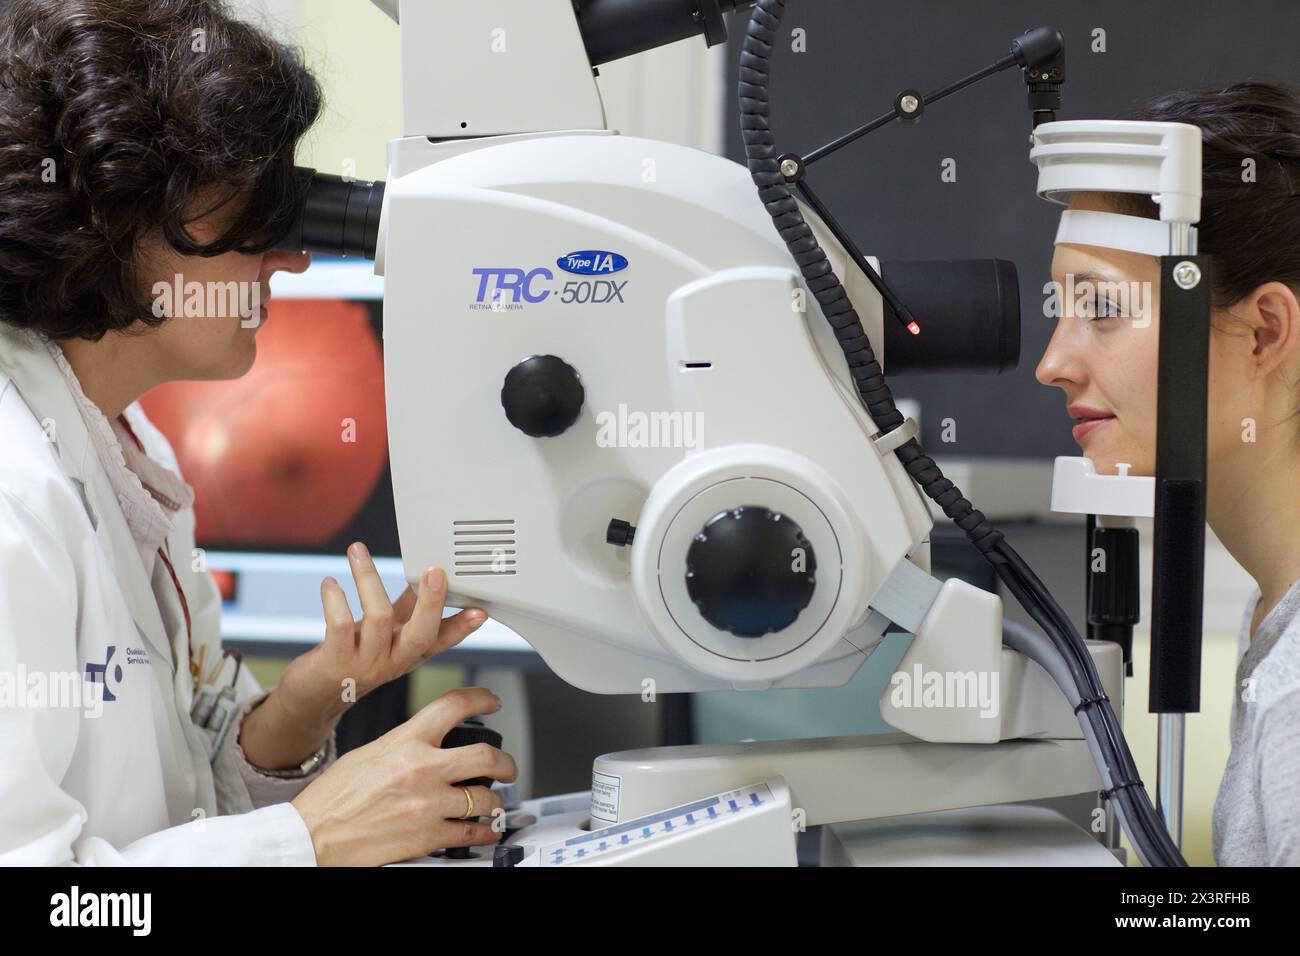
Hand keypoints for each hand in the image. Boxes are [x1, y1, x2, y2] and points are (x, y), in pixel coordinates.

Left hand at [241, 542, 488, 769]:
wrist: (314, 696)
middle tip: (435, 570)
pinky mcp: (335, 661)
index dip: (463, 626)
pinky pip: (341, 624)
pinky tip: (331, 583)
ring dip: (369, 579)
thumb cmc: (353, 657)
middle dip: (431, 602)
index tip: (480, 610)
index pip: (443, 640)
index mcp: (410, 653)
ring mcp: (366, 662)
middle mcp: (394, 660)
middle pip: (421, 635)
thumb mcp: (389, 635)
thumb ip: (410, 608)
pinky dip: (335, 599)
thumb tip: (430, 573)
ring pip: (379, 618)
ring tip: (358, 552)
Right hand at [291, 687, 517, 865]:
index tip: (492, 701)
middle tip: (508, 767)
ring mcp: (427, 803)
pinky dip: (483, 831)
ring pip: (485, 798)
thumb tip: (427, 744)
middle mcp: (421, 768)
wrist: (312, 835)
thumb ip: (404, 746)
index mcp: (405, 741)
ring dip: (494, 802)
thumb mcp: (368, 754)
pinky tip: (483, 829)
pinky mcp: (427, 836)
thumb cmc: (332, 798)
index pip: (453, 706)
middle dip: (506, 762)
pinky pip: (471, 832)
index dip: (481, 699)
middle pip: (485, 755)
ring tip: (493, 804)